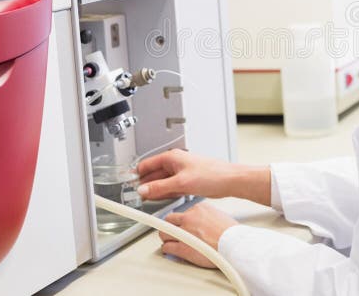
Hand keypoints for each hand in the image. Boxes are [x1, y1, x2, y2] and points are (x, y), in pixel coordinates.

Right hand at [136, 148, 272, 205]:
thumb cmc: (212, 175)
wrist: (229, 181)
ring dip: (155, 189)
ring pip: (163, 180)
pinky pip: (172, 186)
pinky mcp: (189, 181)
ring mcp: (183, 172)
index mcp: (172, 157)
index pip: (148, 164)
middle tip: (136, 195)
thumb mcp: (181, 183)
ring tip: (146, 199)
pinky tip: (162, 199)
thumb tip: (143, 190)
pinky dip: (165, 192)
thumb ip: (160, 187)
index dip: (137, 174)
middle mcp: (176, 163)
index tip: (129, 184)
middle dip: (145, 183)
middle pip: (154, 173)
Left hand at [159, 203, 237, 268]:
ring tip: (169, 241)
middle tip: (171, 232)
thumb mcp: (218, 215)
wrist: (234, 245)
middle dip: (169, 227)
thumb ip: (205, 216)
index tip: (181, 224)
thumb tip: (200, 222)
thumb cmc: (231, 233)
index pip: (182, 211)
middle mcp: (189, 218)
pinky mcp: (183, 247)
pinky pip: (167, 247)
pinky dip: (167, 250)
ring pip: (164, 232)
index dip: (180, 220)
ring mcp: (184, 232)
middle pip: (169, 220)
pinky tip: (170, 251)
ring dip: (166, 238)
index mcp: (199, 208)